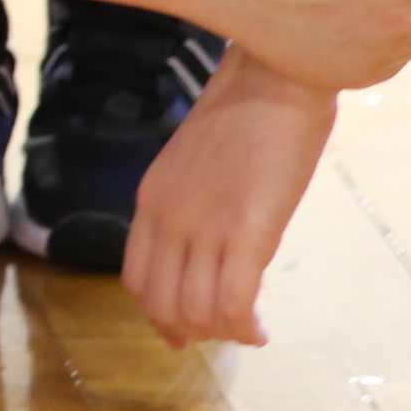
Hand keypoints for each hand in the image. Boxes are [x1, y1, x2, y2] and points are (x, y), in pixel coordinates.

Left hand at [122, 55, 337, 348]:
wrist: (274, 77)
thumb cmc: (248, 112)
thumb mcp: (197, 161)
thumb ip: (193, 201)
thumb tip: (213, 241)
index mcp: (152, 200)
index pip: (136, 278)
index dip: (157, 314)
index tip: (182, 331)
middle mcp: (169, 219)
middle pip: (160, 304)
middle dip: (190, 332)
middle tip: (223, 334)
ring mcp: (204, 227)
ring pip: (195, 312)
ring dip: (221, 333)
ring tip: (248, 331)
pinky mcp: (246, 232)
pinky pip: (232, 303)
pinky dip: (243, 328)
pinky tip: (260, 331)